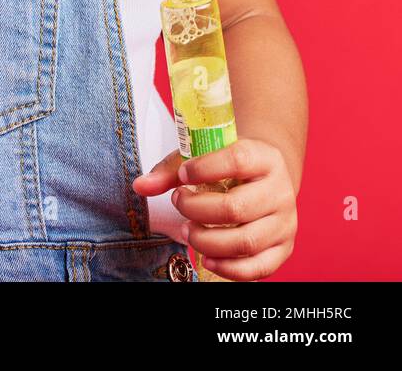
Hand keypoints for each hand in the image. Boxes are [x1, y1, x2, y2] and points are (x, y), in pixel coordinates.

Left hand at [133, 139, 297, 279]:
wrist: (265, 174)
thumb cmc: (229, 164)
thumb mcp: (204, 157)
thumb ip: (171, 170)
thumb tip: (140, 186)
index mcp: (263, 158)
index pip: (236, 161)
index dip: (204, 169)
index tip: (182, 176)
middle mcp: (280, 191)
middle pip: (236, 208)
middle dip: (197, 210)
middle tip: (179, 203)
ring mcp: (285, 223)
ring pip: (246, 241)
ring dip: (207, 241)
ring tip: (187, 231)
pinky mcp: (284, 248)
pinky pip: (258, 268)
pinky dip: (228, 268)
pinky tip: (207, 257)